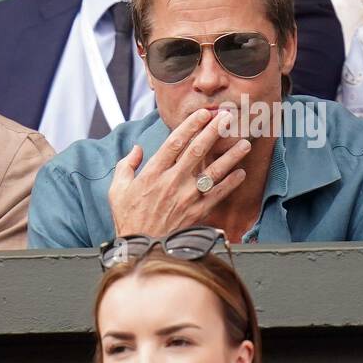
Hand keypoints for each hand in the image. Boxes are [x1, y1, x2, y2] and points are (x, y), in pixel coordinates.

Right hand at [107, 109, 251, 237]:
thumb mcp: (117, 189)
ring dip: (230, 157)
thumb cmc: (129, 218)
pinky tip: (241, 173)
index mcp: (153, 173)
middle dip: (213, 132)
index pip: (175, 142)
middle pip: (197, 151)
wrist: (141, 249)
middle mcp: (172, 182)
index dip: (191, 125)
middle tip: (227, 118)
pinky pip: (217, 195)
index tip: (203, 113)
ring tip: (244, 143)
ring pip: (212, 172)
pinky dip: (230, 184)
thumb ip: (126, 166)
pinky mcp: (196, 213)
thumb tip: (136, 149)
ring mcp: (186, 197)